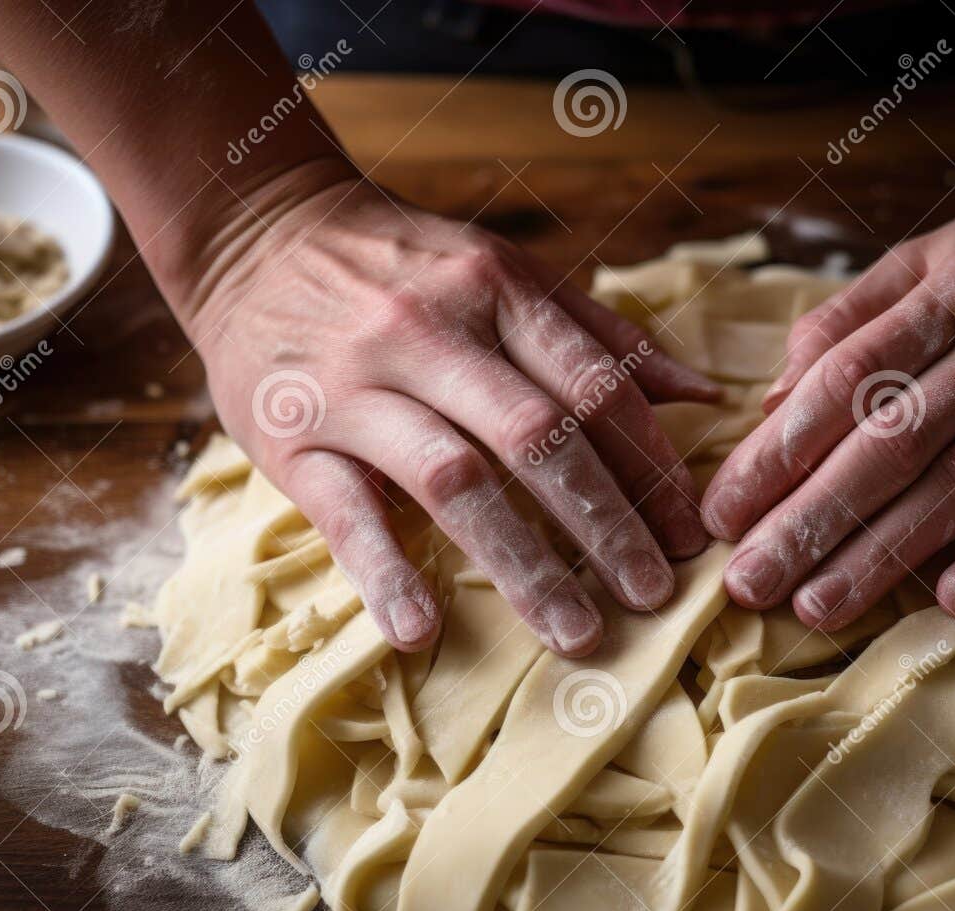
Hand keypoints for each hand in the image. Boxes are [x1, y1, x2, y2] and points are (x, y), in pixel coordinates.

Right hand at [186, 167, 717, 656]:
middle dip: (608, 524)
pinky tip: (422, 632)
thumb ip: (600, 336)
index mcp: (497, 289)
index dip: (652, 465)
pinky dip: (384, 573)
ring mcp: (357, 386)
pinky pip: (344, 512)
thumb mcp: (504, 272)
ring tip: (577, 634)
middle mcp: (431, 333)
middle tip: (656, 595)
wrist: (253, 232)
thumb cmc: (404, 267)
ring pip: (455, 481)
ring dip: (523, 566)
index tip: (692, 533)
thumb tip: (701, 395)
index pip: (594, 386)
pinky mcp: (291, 436)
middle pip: (539, 438)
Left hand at [700, 180, 954, 629]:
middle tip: (748, 581)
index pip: (849, 376)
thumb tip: (771, 405)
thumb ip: (850, 321)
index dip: (778, 450)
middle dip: (812, 518)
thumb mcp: (937, 253)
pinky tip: (951, 599)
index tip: (723, 511)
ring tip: (816, 606)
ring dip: (887, 552)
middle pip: (898, 440)